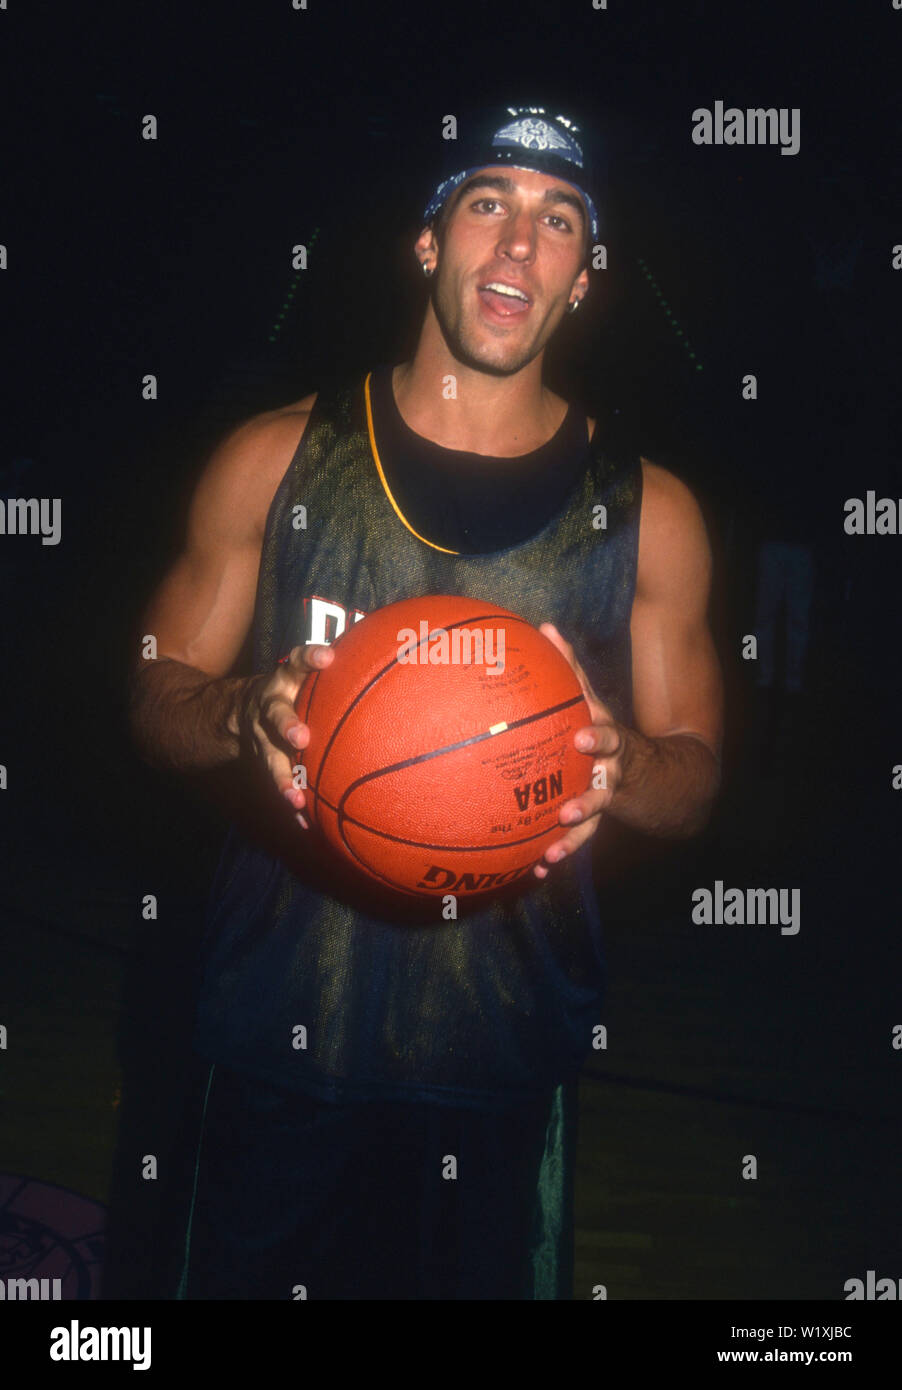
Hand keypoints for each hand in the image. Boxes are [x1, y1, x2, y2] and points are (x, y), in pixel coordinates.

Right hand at [236, 644, 333, 826]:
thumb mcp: (306, 673)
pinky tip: (305, 822)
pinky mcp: (263, 760)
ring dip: (283, 778)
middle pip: (275, 713)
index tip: (328, 656)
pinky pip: (277, 782)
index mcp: (287, 679)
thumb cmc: (294, 690)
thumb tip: (391, 649)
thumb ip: (339, 668)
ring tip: (295, 798)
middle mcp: (270, 705)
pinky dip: (290, 802)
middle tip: (301, 737)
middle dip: (286, 725)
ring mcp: (262, 736)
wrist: (239, 713)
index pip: (297, 661)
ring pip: (270, 757)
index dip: (310, 657)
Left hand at [533, 622, 624, 877]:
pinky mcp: (598, 820)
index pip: (608, 735)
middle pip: (606, 787)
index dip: (598, 737)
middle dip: (589, 800)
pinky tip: (536, 868)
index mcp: (610, 740)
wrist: (658, 773)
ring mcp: (609, 799)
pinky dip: (559, 852)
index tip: (582, 739)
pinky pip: (580, 840)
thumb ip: (571, 667)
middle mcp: (614, 772)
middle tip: (566, 811)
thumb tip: (545, 626)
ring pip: (595, 821)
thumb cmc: (605, 727)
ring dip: (575, 837)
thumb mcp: (593, 699)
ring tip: (553, 851)